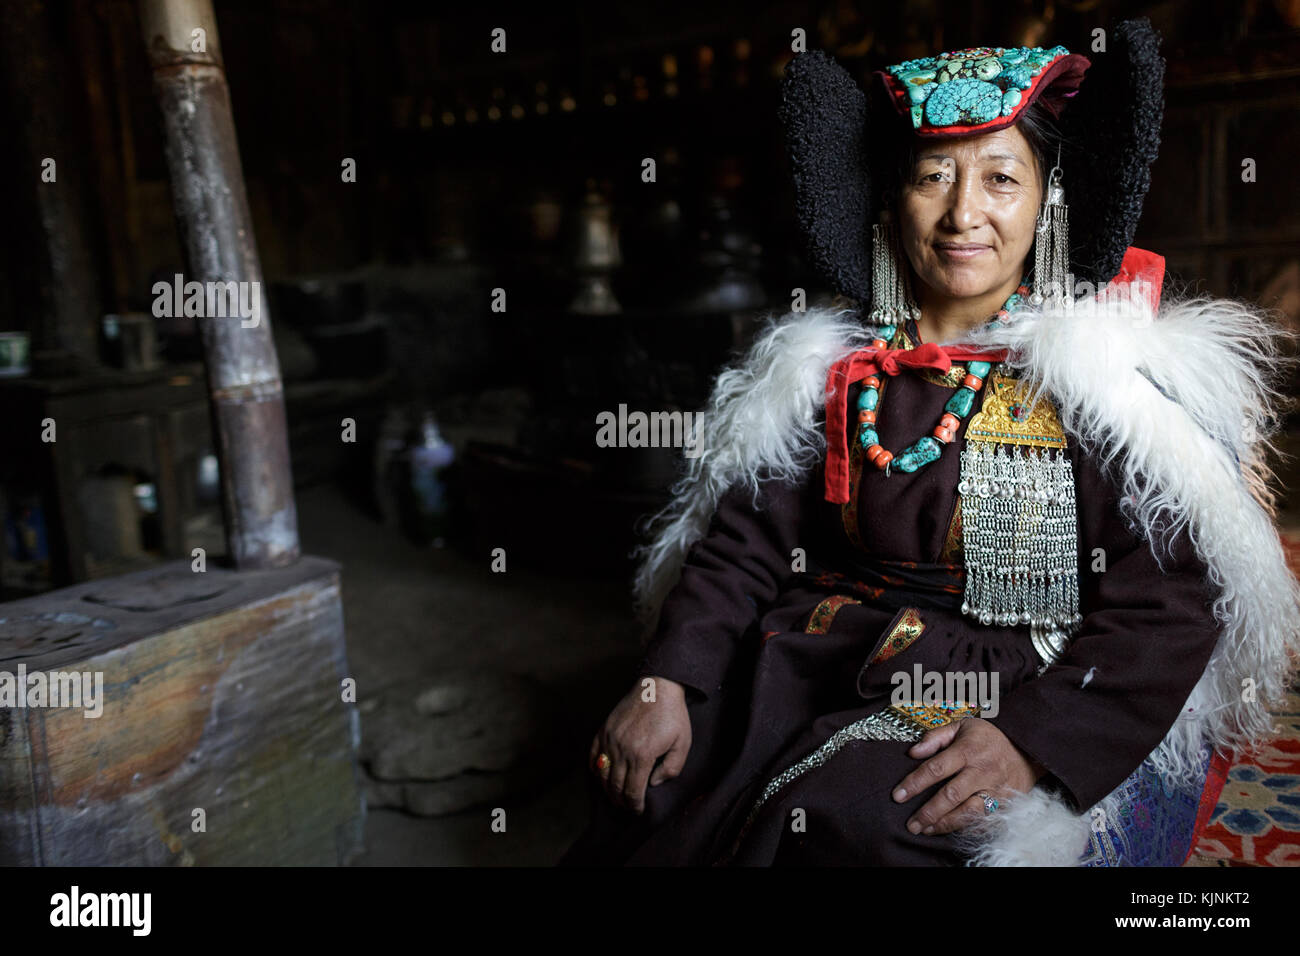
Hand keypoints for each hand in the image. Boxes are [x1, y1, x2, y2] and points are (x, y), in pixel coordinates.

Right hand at [589, 676, 691, 813]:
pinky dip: (595, 768)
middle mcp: (622, 749)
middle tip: (626, 806)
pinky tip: (602, 775)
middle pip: (614, 786)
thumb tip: (653, 783)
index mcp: (642, 755)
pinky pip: (594, 755)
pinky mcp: (604, 730)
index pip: (632, 791)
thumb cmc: (672, 716)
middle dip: (620, 801)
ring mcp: (610, 739)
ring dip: (607, 789)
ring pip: (602, 773)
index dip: (634, 805)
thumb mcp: (683, 744)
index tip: (638, 809)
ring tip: (615, 795)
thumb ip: (672, 769)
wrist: (657, 688)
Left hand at [891, 718, 1045, 835]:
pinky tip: (949, 829)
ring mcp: (996, 789)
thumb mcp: (962, 726)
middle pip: (951, 795)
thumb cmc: (988, 738)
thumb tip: (912, 752)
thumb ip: (935, 737)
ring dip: (945, 824)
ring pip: (968, 813)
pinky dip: (965, 828)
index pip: (936, 768)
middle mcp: (982, 771)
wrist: (1027, 748)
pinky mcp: (1006, 803)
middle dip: (928, 812)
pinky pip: (983, 820)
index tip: (898, 796)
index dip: (915, 783)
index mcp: (968, 750)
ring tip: (926, 830)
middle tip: (911, 824)